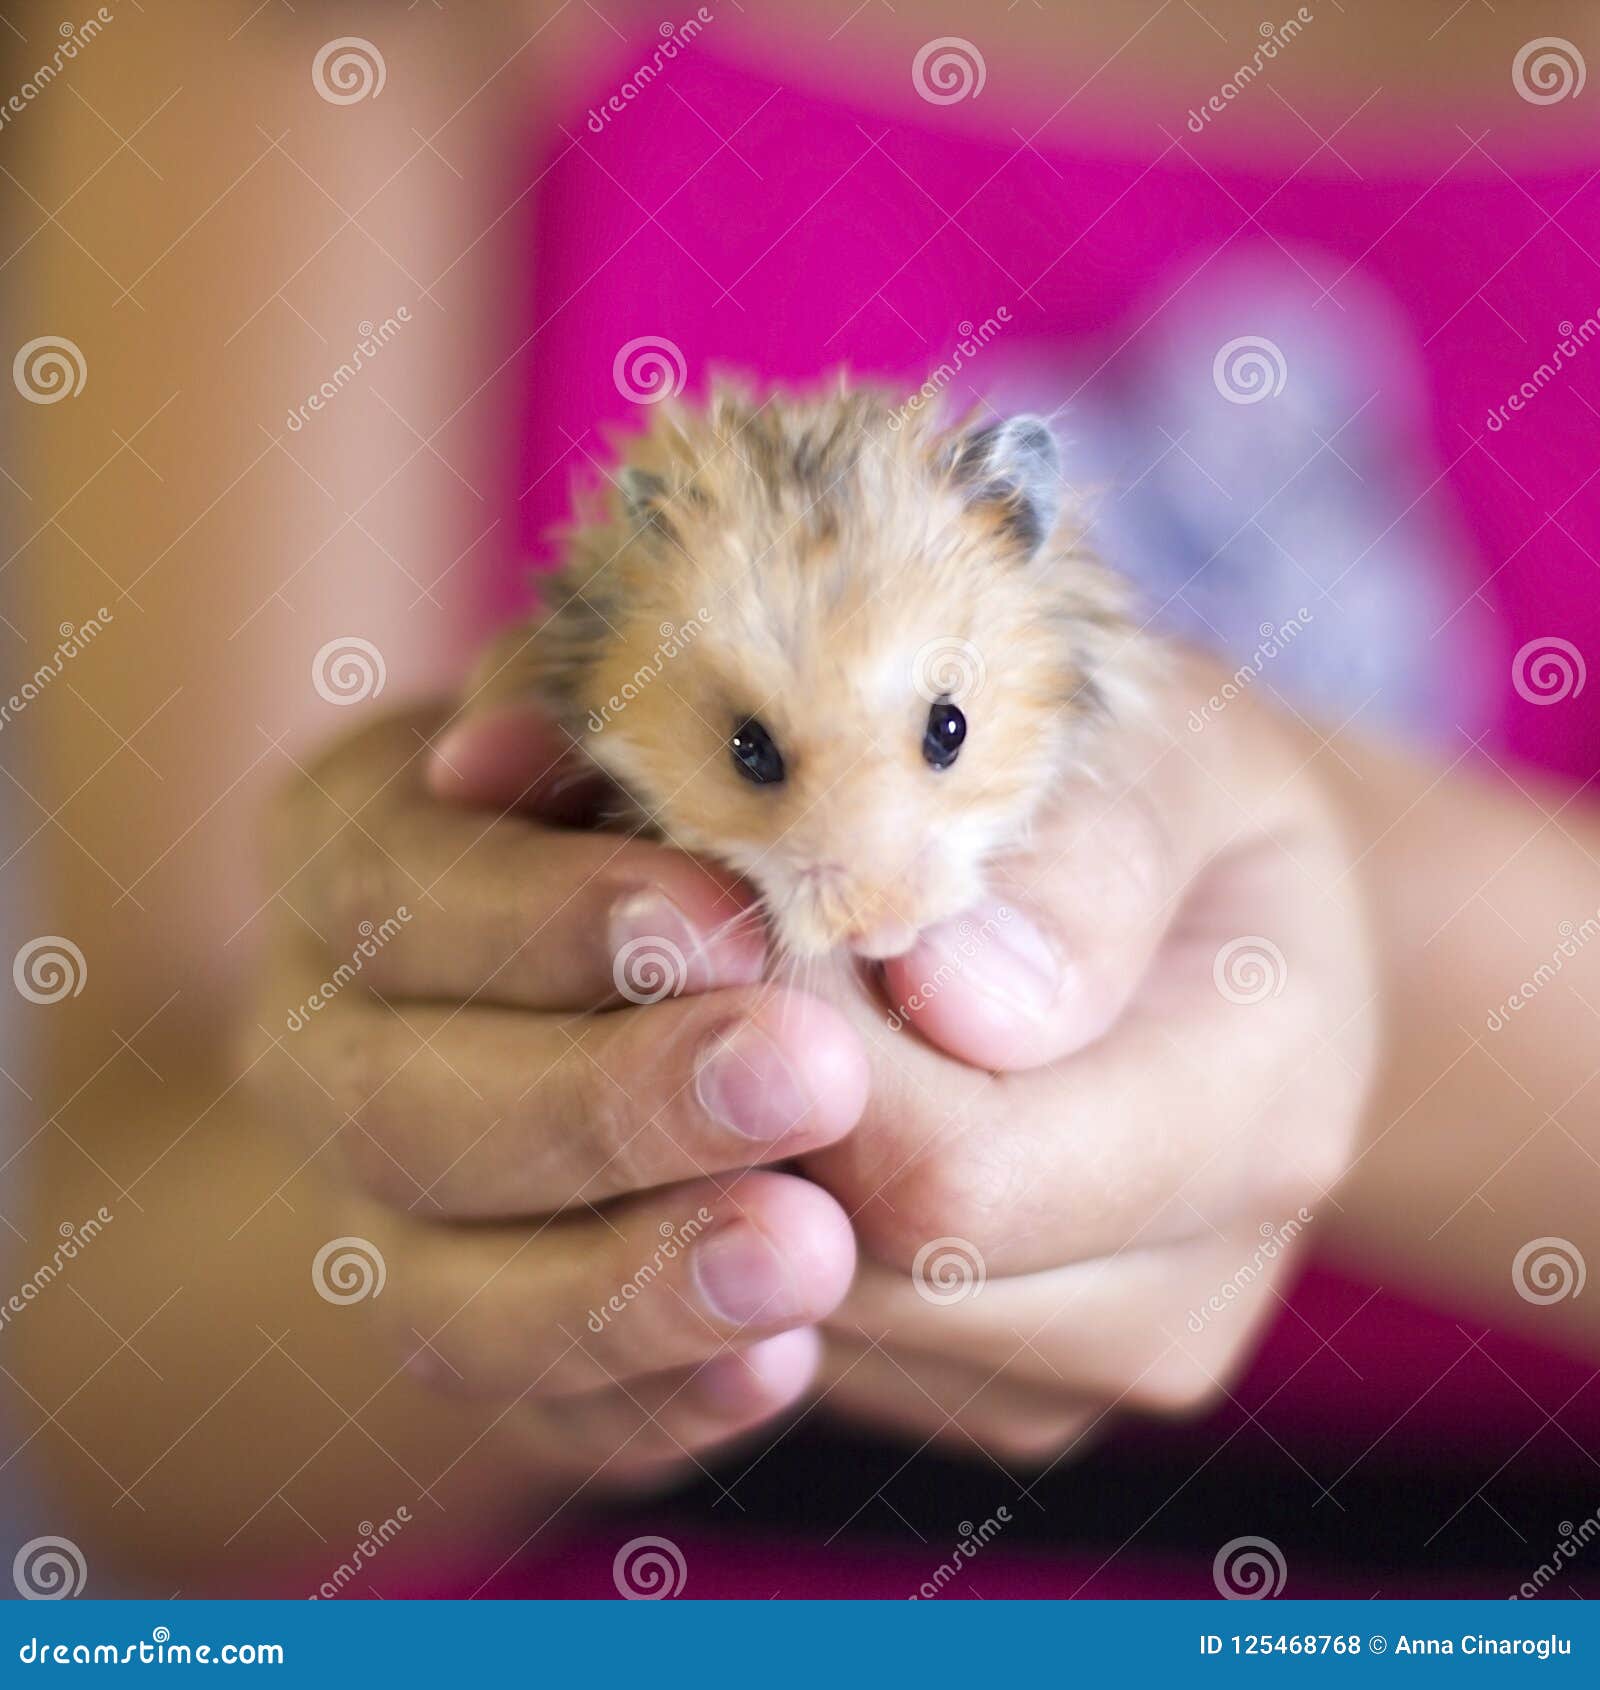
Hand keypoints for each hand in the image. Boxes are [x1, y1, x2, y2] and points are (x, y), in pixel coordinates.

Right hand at [250, 704, 870, 1493]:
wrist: (650, 980)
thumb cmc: (686, 808)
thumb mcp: (666, 738)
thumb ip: (667, 742)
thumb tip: (668, 790)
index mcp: (357, 856)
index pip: (398, 891)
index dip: (551, 919)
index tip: (734, 928)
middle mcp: (332, 1046)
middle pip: (397, 1105)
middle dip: (602, 1100)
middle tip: (804, 1076)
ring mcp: (390, 1221)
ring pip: (440, 1297)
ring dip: (624, 1282)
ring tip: (806, 1255)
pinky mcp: (487, 1340)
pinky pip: (535, 1416)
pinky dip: (649, 1396)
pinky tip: (774, 1364)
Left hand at [795, 647, 1378, 1460]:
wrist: (1226, 924)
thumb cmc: (1177, 802)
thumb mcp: (1171, 749)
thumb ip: (1088, 857)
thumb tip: (949, 998)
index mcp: (1254, 1122)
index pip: (955, 1175)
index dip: (793, 1049)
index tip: (725, 903)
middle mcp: (1179, 1297)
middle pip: (865, 1274)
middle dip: (744, 1110)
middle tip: (704, 947)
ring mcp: (1081, 1363)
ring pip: (812, 1325)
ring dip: (732, 1167)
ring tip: (742, 1003)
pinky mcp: (995, 1389)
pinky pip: (812, 1346)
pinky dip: (755, 1222)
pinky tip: (771, 1087)